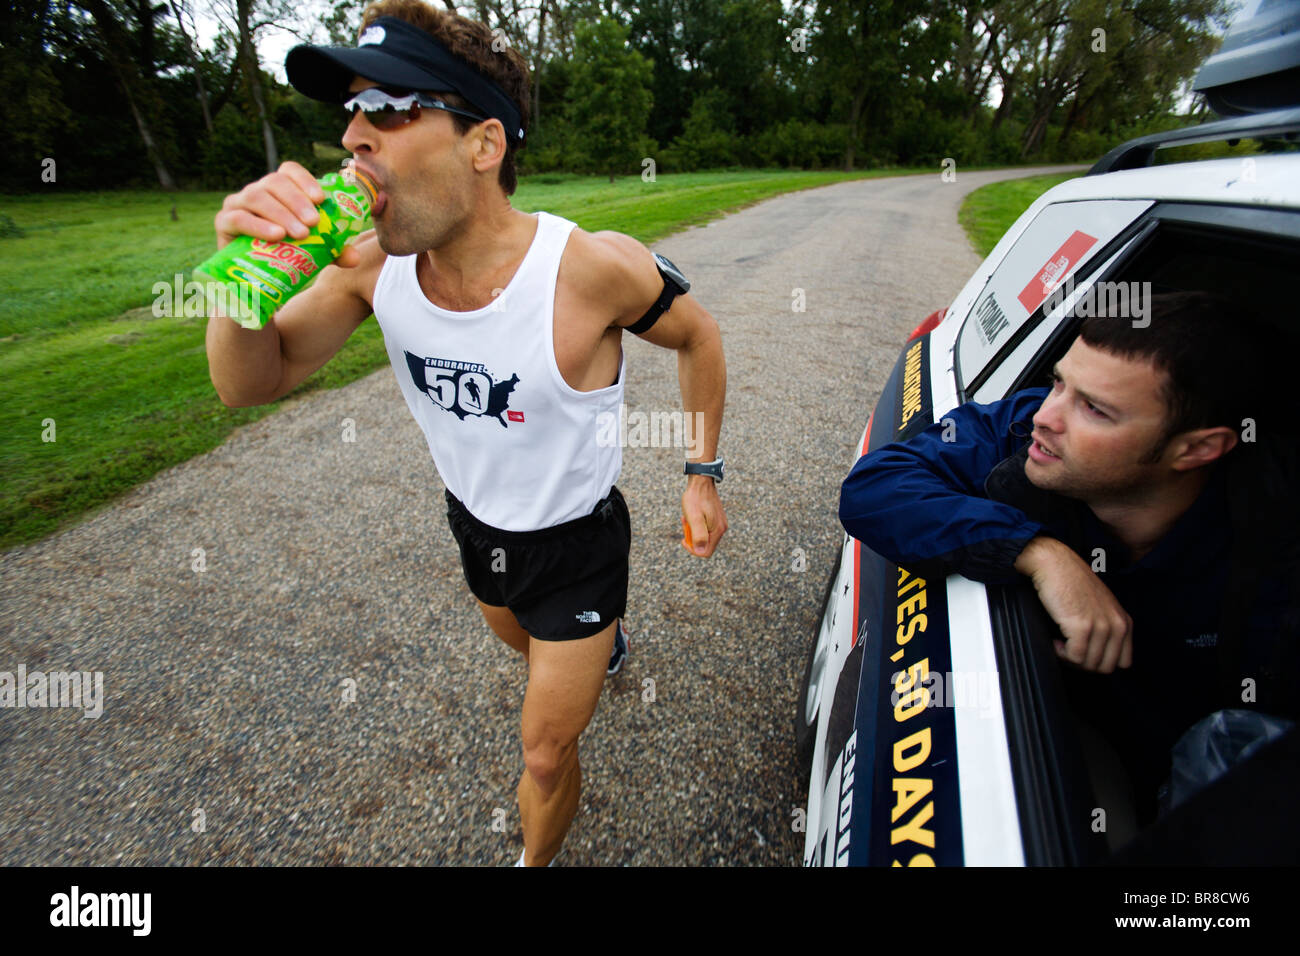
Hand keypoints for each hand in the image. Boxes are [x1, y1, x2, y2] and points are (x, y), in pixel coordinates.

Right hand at [213, 161, 360, 268]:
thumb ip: (333, 250)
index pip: (289, 171)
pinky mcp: (223, 223)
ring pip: (257, 196)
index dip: (305, 180)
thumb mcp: (314, 253)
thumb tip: (354, 257)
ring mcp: (237, 204)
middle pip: (275, 182)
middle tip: (314, 222)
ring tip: (300, 233)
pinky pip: (238, 217)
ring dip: (281, 213)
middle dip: (297, 200)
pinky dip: (258, 225)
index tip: (321, 198)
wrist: (255, 282)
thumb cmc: (285, 258)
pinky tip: (276, 235)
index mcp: (279, 191)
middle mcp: (257, 191)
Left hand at [681, 475, 726, 556]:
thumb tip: (700, 551)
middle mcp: (721, 528)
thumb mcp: (694, 518)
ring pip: (705, 536)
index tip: (684, 538)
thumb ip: (698, 536)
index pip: (706, 552)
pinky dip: (697, 524)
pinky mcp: (716, 518)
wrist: (701, 481)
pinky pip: (706, 528)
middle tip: (685, 523)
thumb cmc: (695, 499)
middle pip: (705, 544)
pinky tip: (692, 515)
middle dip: (692, 537)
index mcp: (717, 530)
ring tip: (688, 517)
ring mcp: (720, 522)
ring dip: (694, 530)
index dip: (693, 550)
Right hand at [1014, 536, 1132, 672]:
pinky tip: (1055, 641)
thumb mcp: (1100, 606)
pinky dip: (1061, 654)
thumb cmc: (1071, 582)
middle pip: (1106, 667)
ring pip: (1090, 664)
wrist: (1054, 564)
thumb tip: (1096, 654)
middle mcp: (1117, 624)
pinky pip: (1075, 656)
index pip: (1123, 661)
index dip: (1101, 662)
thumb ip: (1107, 627)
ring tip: (1061, 643)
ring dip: (1071, 659)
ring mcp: (1101, 626)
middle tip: (1070, 650)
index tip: (1085, 652)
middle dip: (1086, 664)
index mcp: (1124, 621)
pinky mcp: (1081, 626)